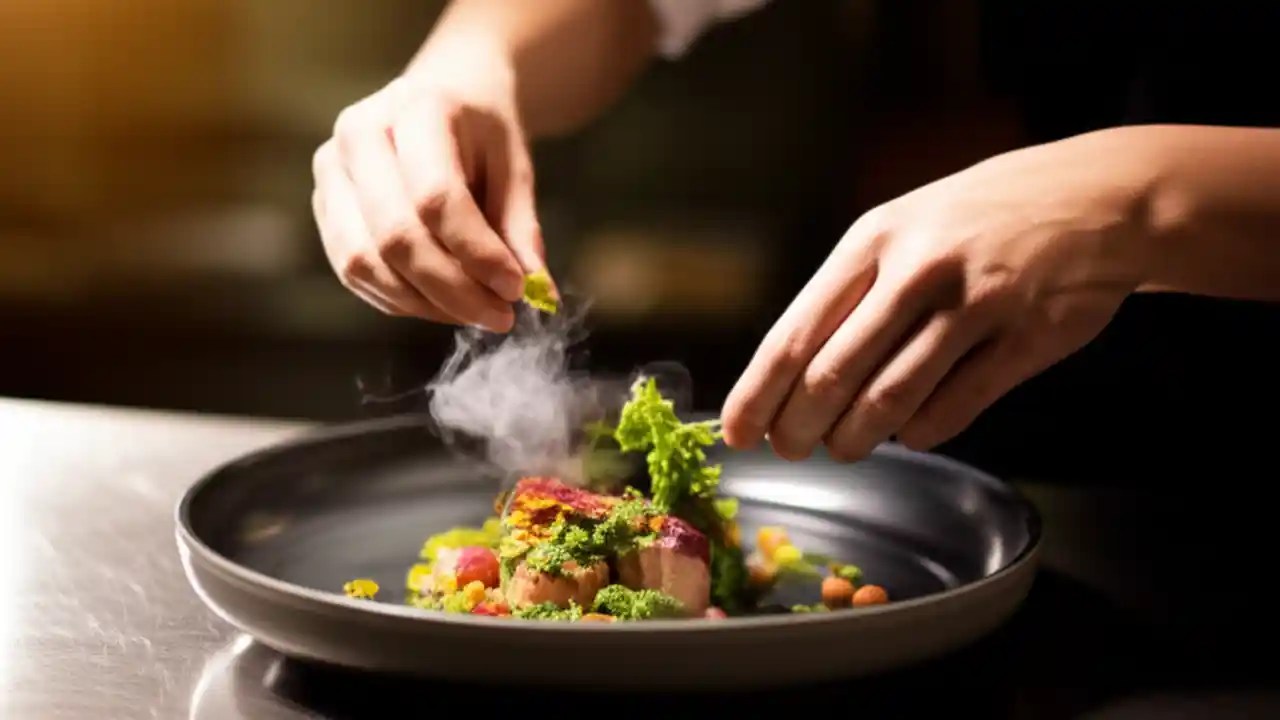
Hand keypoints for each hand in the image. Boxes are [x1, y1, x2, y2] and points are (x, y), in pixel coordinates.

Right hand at [310, 60, 547, 331]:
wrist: (443, 94)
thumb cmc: (482, 131)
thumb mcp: (515, 166)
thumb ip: (521, 228)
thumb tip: (539, 294)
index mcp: (414, 109)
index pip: (437, 197)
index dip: (477, 253)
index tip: (517, 288)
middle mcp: (359, 135)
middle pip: (395, 236)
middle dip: (452, 291)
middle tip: (500, 316)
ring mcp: (332, 170)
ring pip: (365, 262)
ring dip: (425, 303)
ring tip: (475, 311)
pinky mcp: (323, 205)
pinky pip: (352, 271)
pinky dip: (400, 299)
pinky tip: (441, 302)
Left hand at [721, 129, 1154, 460]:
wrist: (1096, 198)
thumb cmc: (979, 218)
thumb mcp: (903, 226)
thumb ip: (852, 292)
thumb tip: (789, 374)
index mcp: (873, 240)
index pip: (794, 333)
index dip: (759, 393)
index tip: (737, 431)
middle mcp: (918, 271)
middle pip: (832, 377)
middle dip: (799, 428)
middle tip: (790, 449)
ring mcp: (974, 307)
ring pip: (888, 402)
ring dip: (854, 439)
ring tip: (844, 447)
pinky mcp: (1023, 342)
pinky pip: (951, 410)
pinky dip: (918, 433)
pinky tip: (909, 431)